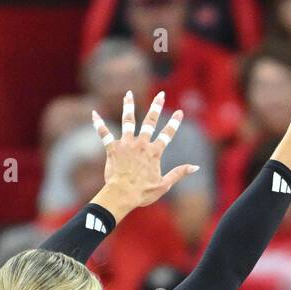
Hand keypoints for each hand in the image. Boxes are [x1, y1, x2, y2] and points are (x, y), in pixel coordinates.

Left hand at [90, 91, 197, 219]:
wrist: (122, 195)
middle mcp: (141, 145)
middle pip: (150, 121)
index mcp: (154, 153)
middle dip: (156, 107)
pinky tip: (94, 113)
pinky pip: (104, 133)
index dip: (174, 123)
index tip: (179, 112)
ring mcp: (126, 145)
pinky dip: (99, 124)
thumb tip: (196, 167)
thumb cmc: (143, 193)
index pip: (167, 134)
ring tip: (129, 94)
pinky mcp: (112, 149)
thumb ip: (179, 173)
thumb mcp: (164, 185)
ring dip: (128, 106)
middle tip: (161, 94)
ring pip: (128, 121)